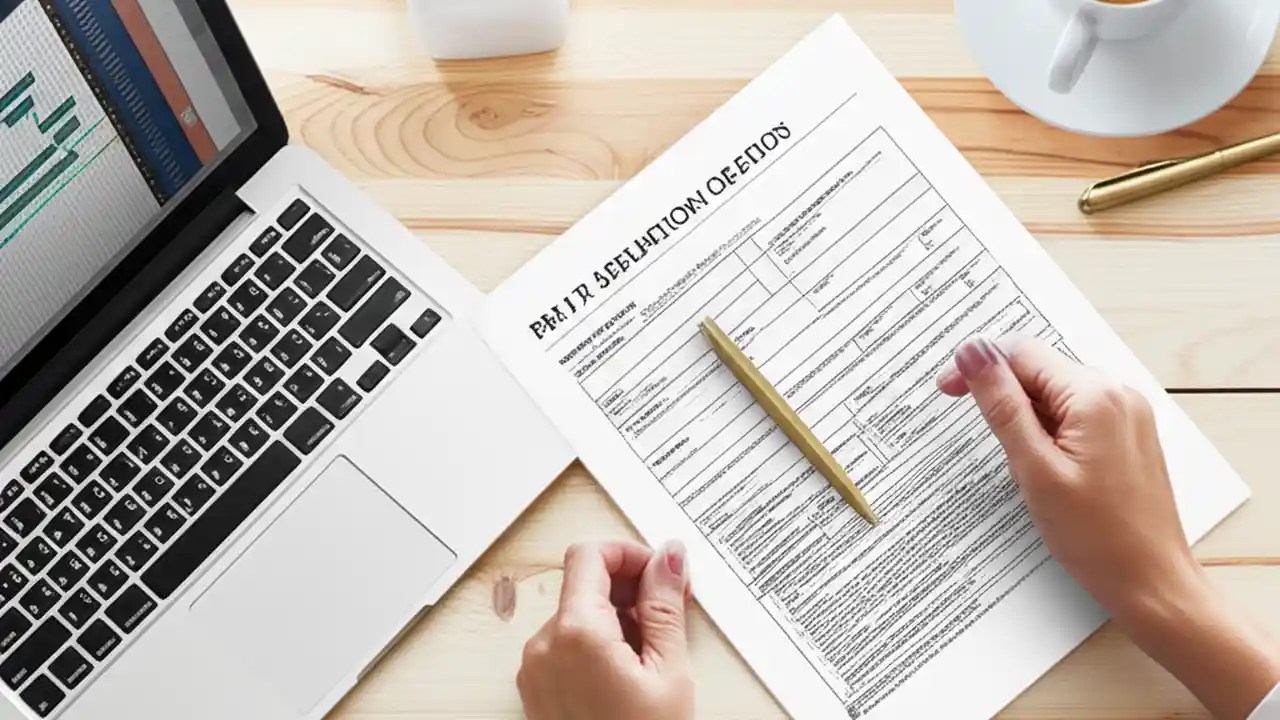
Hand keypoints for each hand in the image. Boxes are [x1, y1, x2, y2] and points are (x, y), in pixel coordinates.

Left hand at [518, 540, 693, 719]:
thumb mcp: (669, 673)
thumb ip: (665, 606)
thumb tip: (669, 557)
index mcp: (576, 632)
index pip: (589, 553)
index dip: (630, 554)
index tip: (660, 573)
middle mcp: (544, 645)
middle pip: (585, 584)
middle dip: (630, 590)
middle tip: (670, 615)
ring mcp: (535, 668)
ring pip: (580, 615)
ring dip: (618, 621)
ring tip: (652, 659)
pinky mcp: (536, 688)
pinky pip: (567, 645)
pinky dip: (600, 646)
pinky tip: (629, 674)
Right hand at [936, 335, 1192, 617]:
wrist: (1152, 582)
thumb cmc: (1098, 537)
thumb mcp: (1035, 469)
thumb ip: (1001, 405)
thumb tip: (972, 351)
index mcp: (1095, 395)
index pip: (1021, 353)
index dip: (978, 367)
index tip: (946, 390)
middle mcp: (1118, 394)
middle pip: (1040, 370)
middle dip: (1004, 397)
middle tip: (988, 442)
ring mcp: (1127, 414)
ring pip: (1057, 394)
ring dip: (1027, 418)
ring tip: (1025, 468)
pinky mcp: (1128, 435)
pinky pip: (1077, 415)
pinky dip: (1050, 432)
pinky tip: (1046, 468)